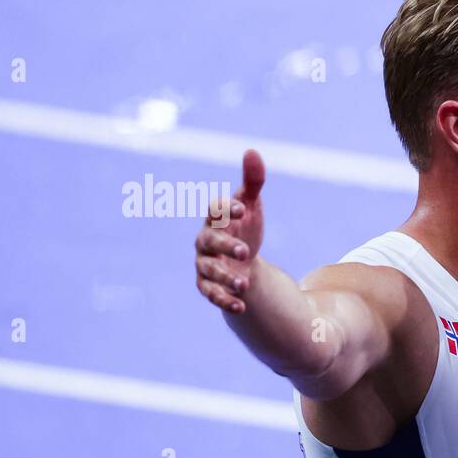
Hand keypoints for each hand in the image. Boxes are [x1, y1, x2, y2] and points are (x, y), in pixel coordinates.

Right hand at [194, 149, 265, 313]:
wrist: (241, 261)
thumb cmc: (243, 228)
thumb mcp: (251, 207)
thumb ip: (252, 182)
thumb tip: (252, 151)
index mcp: (216, 219)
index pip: (215, 210)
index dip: (227, 208)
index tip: (243, 208)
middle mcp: (205, 241)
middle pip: (209, 242)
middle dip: (225, 246)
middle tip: (246, 252)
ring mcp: (205, 264)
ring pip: (209, 270)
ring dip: (225, 277)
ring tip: (245, 284)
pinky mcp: (208, 285)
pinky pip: (211, 294)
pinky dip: (224, 300)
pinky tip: (241, 306)